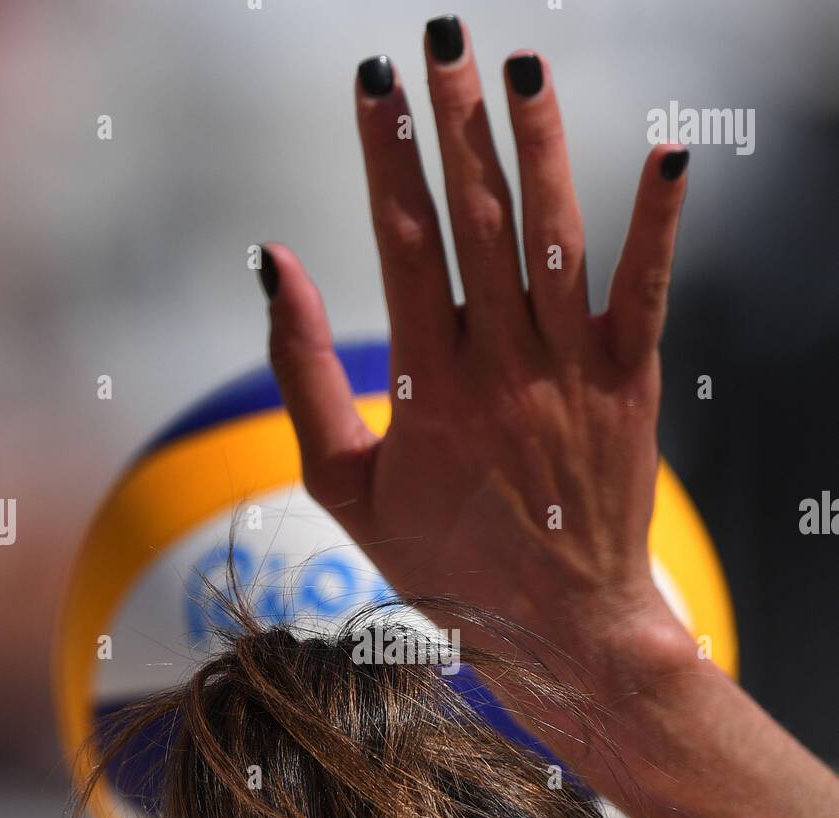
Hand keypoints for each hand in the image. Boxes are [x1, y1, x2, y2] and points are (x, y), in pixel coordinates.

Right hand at [261, 17, 692, 691]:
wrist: (557, 631)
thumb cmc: (444, 562)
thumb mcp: (345, 486)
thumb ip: (305, 375)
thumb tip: (276, 263)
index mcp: (425, 388)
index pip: (401, 242)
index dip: (385, 154)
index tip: (371, 83)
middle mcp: (501, 368)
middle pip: (476, 220)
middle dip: (455, 123)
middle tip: (442, 39)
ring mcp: (571, 375)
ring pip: (553, 239)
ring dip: (539, 145)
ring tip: (523, 68)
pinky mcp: (631, 388)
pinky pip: (648, 293)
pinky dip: (658, 224)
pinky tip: (667, 153)